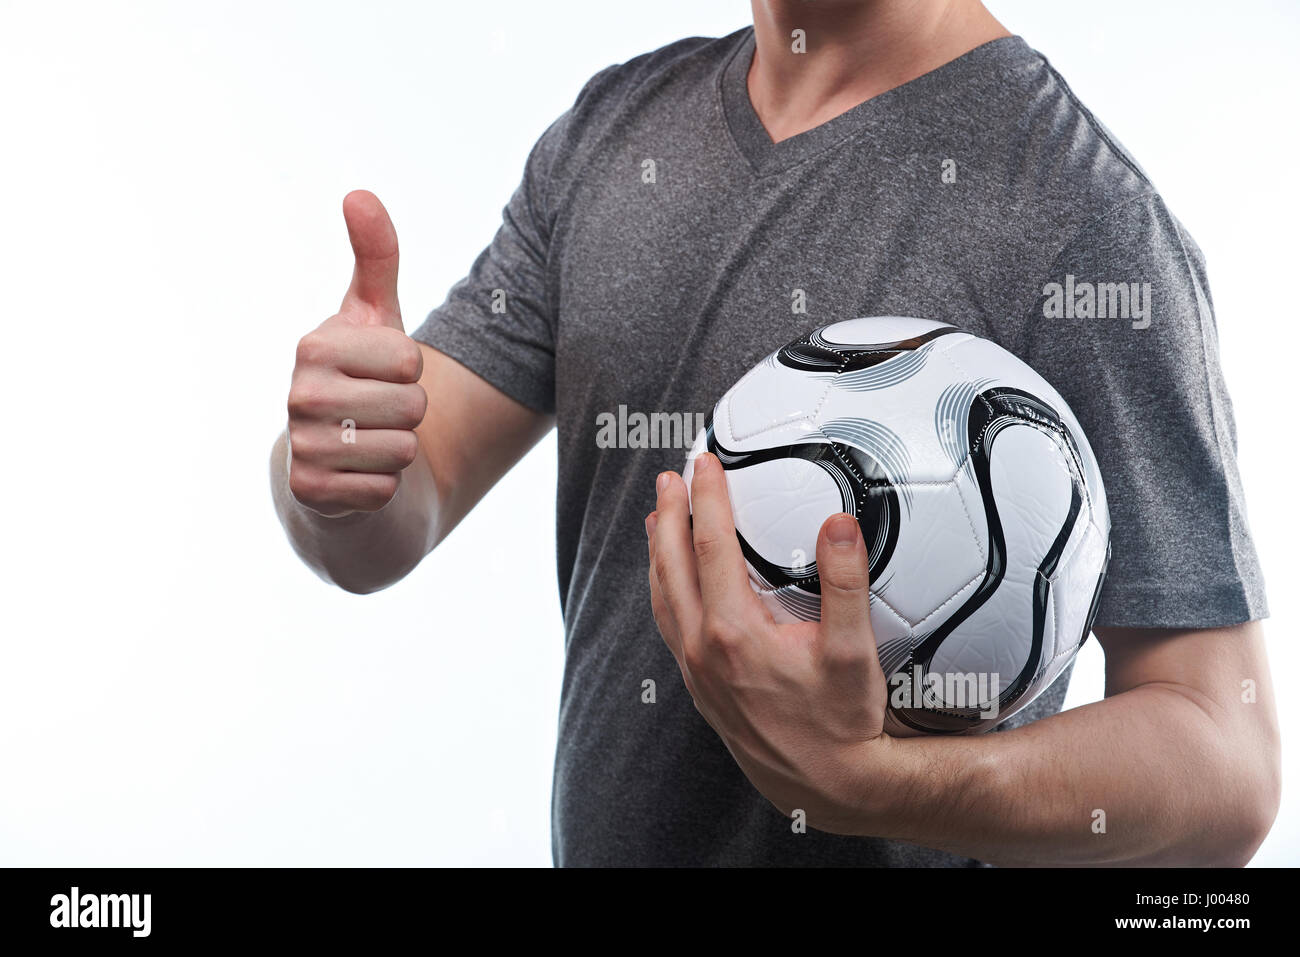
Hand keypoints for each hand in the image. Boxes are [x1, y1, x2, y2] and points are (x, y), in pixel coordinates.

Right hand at [286, 190, 427, 516]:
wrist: (331, 457)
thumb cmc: (362, 376)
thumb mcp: (374, 316)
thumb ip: (376, 257)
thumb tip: (359, 193)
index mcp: (314, 345)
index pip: (411, 359)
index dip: (411, 370)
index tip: (383, 372)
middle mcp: (298, 395)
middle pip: (412, 405)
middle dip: (409, 412)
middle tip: (378, 410)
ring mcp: (301, 445)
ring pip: (403, 449)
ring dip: (398, 449)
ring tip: (368, 439)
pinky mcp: (310, 492)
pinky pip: (386, 489)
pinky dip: (383, 485)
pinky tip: (358, 473)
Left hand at [646, 453, 892, 831]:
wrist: (827, 783)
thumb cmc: (841, 722)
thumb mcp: (855, 651)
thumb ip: (846, 582)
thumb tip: (839, 525)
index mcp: (734, 633)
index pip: (710, 546)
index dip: (706, 498)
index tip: (704, 463)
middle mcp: (704, 650)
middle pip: (672, 564)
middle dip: (669, 514)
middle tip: (670, 477)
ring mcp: (697, 670)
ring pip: (663, 596)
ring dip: (659, 550)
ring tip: (659, 517)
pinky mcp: (700, 686)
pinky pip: (670, 623)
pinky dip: (665, 588)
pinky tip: (673, 579)